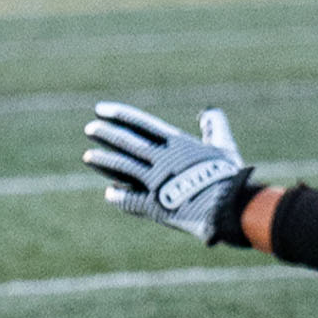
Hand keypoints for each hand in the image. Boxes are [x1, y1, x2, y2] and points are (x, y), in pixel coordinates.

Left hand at [81, 101, 254, 245]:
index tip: (101, 110)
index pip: (141, 124)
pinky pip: (127, 198)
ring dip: (102, 161)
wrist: (229, 207)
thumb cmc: (229, 176)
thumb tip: (210, 111)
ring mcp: (154, 182)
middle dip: (106, 134)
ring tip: (87, 156)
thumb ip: (215, 127)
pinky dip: (117, 194)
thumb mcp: (223, 146)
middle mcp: (161, 159)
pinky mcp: (152, 204)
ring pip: (121, 167)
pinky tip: (111, 191)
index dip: (120, 115)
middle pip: (126, 143)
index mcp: (177, 144)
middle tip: (89, 129)